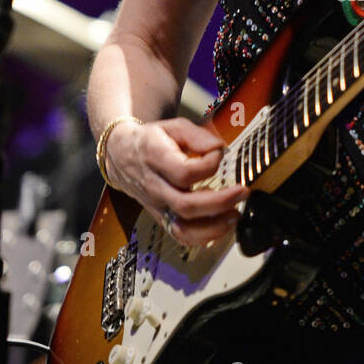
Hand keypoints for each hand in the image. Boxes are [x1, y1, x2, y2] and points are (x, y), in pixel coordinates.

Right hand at [103, 116, 248, 248]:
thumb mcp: (173, 127)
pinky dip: (204, 237)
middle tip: (242, 192)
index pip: (183, 172)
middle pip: (185, 205)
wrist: (120, 155)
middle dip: (219, 202)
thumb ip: (198, 136)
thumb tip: (219, 149)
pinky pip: (180, 236)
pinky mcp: (160, 217)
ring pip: (182, 228)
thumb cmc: (151, 140)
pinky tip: (221, 225)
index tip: (220, 154)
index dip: (208, 165)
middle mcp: (154, 186)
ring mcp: (156, 206)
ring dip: (213, 227)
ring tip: (235, 215)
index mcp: (154, 159)